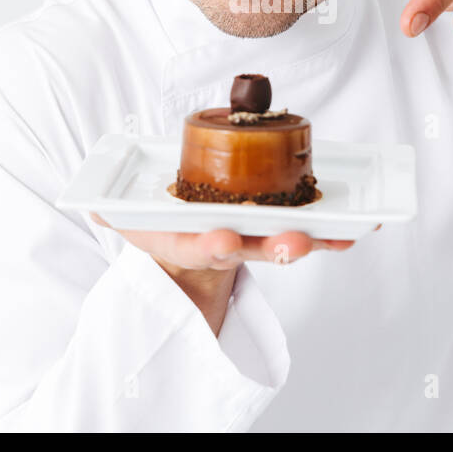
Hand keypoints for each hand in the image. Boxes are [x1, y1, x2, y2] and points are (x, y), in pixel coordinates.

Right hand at [89, 213, 354, 272]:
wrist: (188, 250)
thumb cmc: (164, 227)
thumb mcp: (131, 221)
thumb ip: (110, 208)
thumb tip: (89, 201)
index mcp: (192, 242)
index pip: (204, 246)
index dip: (214, 244)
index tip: (224, 240)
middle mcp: (230, 246)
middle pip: (256, 249)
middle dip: (276, 246)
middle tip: (295, 242)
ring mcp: (259, 242)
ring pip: (288, 243)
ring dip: (315, 240)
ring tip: (338, 235)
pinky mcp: (282, 233)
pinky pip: (314, 233)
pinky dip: (337, 232)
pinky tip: (363, 227)